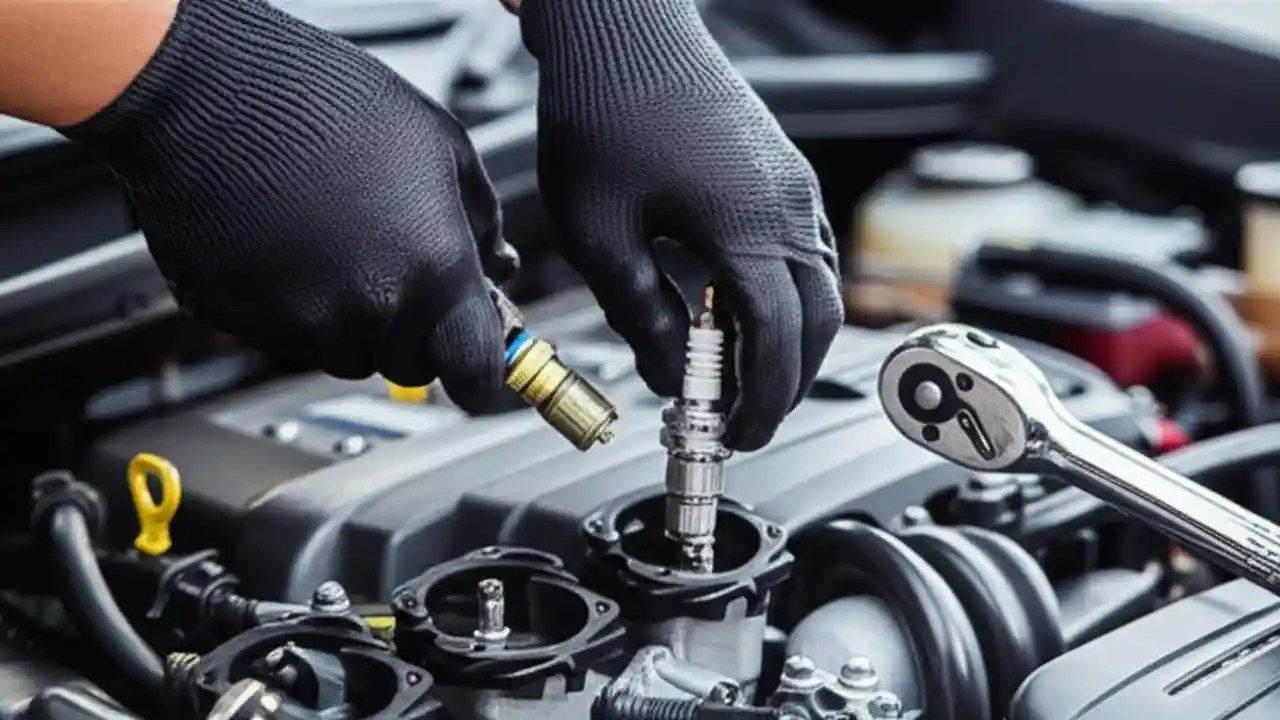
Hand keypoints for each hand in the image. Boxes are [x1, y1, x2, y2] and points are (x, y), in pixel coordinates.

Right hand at [63, 0, 514, 412]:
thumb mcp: (440, 144)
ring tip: (331, 238)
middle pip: (407, 364)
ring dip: (349, 317)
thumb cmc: (324, 102)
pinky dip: (291, 304)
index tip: (480, 367)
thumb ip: (480, 220)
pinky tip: (286, 242)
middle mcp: (368, 312)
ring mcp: (299, 324)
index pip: (475, 374)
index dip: (481, 373)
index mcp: (432, 274)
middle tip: (390, 260)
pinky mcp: (242, 321)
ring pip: (345, 352)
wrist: (208, 91)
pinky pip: (285, 335)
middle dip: (410, 329)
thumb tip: (498, 266)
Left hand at [522, 0, 842, 450]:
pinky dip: (785, 297)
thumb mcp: (600, 234)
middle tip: (740, 416)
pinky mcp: (782, 172)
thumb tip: (665, 374)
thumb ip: (639, 315)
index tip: (735, 436)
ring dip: (789, 340)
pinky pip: (805, 252)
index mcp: (750, 231)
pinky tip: (735, 308)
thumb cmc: (603, 113)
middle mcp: (789, 210)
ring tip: (733, 371)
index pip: (778, 346)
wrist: (622, 29)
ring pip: (820, 289)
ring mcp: (793, 187)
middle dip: (785, 383)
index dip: (760, 403)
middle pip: (818, 325)